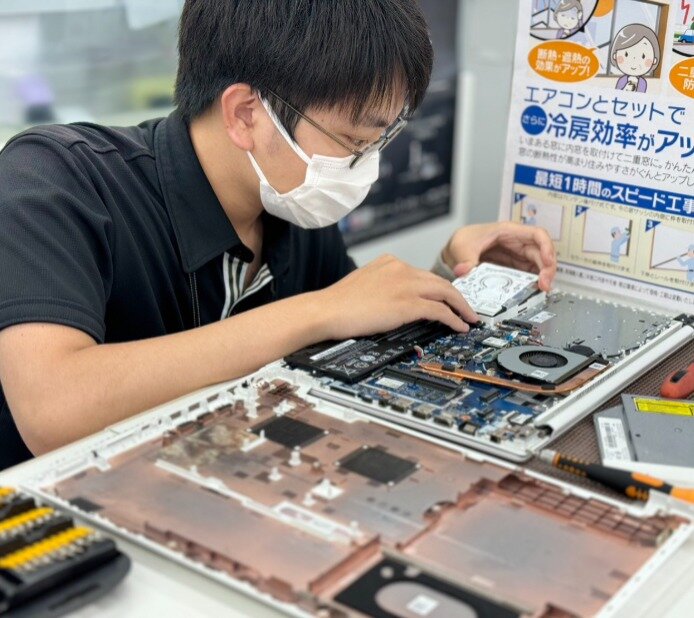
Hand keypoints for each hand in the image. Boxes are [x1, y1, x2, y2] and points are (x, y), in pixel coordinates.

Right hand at [319, 255, 478, 339]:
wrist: (325, 310)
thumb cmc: (338, 303)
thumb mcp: (364, 284)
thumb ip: (383, 286)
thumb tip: (394, 300)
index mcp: (389, 262)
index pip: (423, 274)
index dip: (440, 288)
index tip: (448, 298)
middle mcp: (400, 269)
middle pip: (440, 281)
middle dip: (457, 296)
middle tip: (467, 309)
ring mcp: (406, 285)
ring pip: (446, 292)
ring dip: (461, 307)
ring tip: (469, 318)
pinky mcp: (407, 304)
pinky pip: (440, 310)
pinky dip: (454, 318)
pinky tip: (460, 326)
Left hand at [442, 222, 556, 291]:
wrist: (455, 251)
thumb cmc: (463, 241)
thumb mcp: (461, 247)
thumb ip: (464, 259)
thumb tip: (463, 271)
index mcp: (508, 232)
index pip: (537, 235)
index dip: (547, 247)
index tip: (548, 262)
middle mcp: (517, 243)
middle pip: (541, 253)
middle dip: (547, 269)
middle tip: (545, 286)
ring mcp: (516, 256)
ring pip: (538, 265)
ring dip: (542, 278)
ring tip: (541, 291)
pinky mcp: (513, 269)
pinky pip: (528, 275)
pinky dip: (532, 284)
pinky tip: (532, 292)